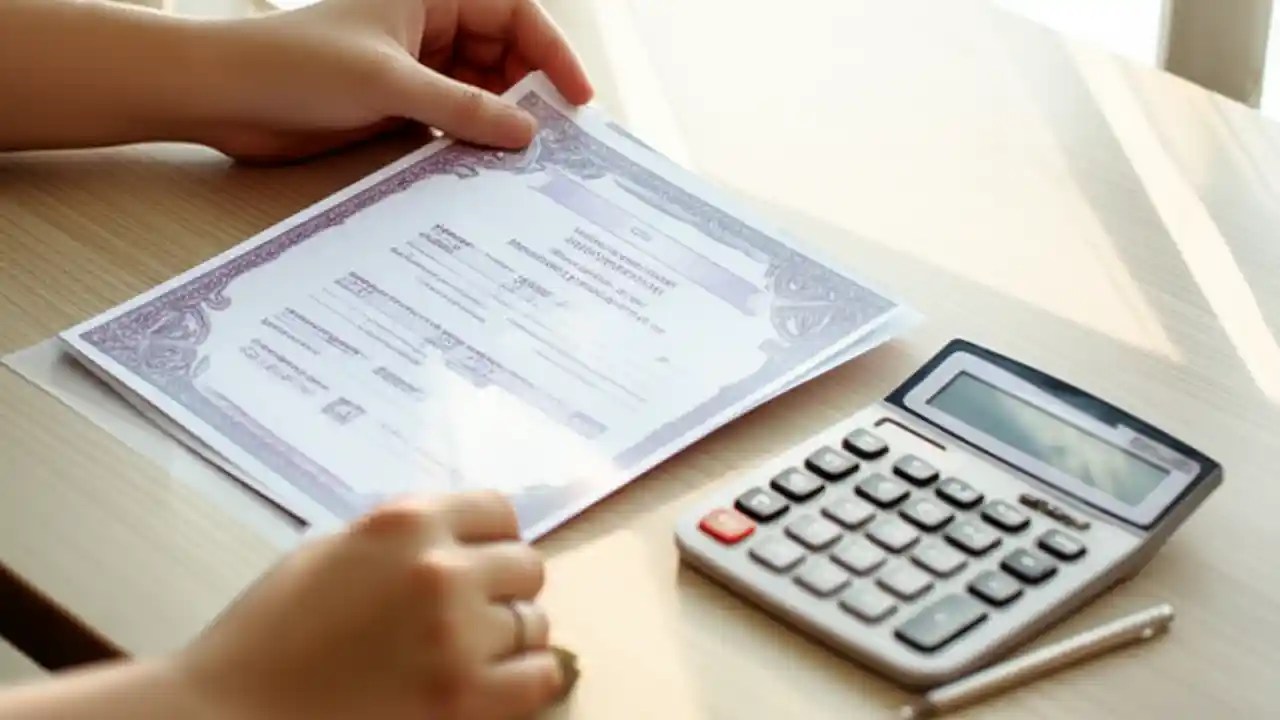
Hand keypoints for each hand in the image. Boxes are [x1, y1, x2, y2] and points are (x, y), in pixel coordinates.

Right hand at [174, 491, 560, 719]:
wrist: (233, 714)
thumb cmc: (270, 636)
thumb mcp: (332, 553)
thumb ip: (400, 541)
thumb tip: (460, 543)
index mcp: (405, 523)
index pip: (498, 511)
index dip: (491, 540)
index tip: (480, 561)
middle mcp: (440, 570)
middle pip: (526, 567)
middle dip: (503, 590)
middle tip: (473, 615)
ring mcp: (458, 636)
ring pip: (535, 624)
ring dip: (510, 639)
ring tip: (470, 655)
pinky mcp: (466, 698)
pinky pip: (541, 677)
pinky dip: (525, 680)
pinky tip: (492, 685)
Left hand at [191, 0, 592, 161]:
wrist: (222, 95)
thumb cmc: (296, 65)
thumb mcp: (390, 84)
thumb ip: (464, 107)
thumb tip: (528, 132)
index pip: (514, 14)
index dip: (552, 53)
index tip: (577, 99)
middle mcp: (427, 24)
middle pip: (504, 54)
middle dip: (530, 92)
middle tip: (555, 141)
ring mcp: (412, 65)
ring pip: (480, 90)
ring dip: (500, 121)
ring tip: (523, 161)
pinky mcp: (396, 103)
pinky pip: (452, 118)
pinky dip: (470, 140)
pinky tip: (485, 167)